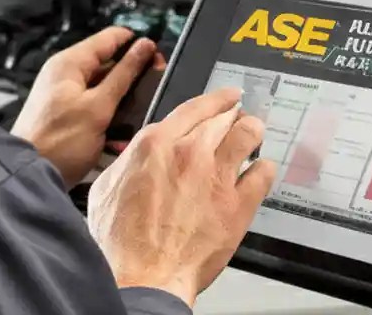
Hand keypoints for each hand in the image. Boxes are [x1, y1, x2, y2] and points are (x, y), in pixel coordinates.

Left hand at [11, 27, 160, 187]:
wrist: (28, 176)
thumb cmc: (61, 141)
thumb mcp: (99, 107)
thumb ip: (124, 74)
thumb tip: (145, 45)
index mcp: (71, 62)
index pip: (111, 37)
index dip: (136, 44)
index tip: (158, 60)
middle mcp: (66, 73)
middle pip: (108, 63)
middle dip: (132, 77)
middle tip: (153, 94)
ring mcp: (65, 94)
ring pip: (104, 87)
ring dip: (122, 102)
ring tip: (138, 118)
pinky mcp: (67, 114)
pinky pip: (95, 107)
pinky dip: (109, 118)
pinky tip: (120, 137)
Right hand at [86, 88, 277, 307]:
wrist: (144, 274)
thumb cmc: (122, 241)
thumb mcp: (107, 187)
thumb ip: (129, 162)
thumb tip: (137, 155)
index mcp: (156, 145)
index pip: (194, 108)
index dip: (216, 99)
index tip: (226, 97)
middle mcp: (189, 153)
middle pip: (222, 118)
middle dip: (233, 113)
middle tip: (238, 114)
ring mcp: (217, 177)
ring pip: (246, 136)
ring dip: (252, 130)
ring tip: (255, 131)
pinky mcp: (238, 204)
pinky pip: (262, 174)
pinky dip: (263, 168)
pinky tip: (261, 169)